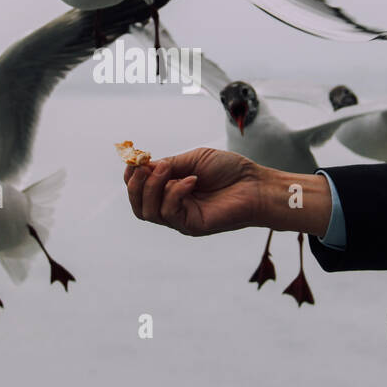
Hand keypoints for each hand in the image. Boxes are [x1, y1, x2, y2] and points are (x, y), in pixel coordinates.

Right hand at [124, 147, 264, 236]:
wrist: (255, 185)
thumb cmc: (229, 171)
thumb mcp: (193, 160)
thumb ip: (169, 164)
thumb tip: (142, 166)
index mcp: (171, 190)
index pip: (139, 190)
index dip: (131, 177)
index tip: (135, 160)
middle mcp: (173, 207)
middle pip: (138, 205)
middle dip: (136, 185)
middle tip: (144, 168)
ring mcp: (181, 219)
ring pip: (149, 212)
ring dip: (153, 187)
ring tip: (168, 170)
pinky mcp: (191, 226)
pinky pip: (170, 213)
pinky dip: (175, 193)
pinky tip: (192, 180)